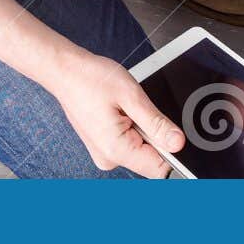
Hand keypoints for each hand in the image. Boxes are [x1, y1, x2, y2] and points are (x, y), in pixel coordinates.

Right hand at [47, 48, 184, 177]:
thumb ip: (157, 123)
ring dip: (142, 130)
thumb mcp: (131, 95)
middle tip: (137, 111)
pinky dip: (132, 129)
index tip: (170, 134)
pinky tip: (119, 112)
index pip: (160, 171)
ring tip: (124, 109)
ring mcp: (104, 154)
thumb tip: (178, 143)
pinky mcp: (103, 147)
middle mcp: (108, 158)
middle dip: (154, 136)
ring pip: (140, 150)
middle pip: (151, 160)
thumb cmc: (90, 78)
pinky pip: (129, 144)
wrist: (65, 71)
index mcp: (116, 150)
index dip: (173, 153)